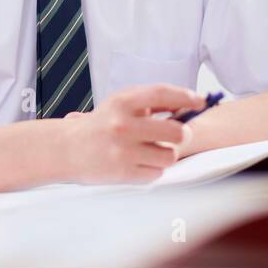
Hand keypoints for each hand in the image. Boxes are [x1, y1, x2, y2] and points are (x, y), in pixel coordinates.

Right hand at [60, 85, 202, 183]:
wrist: (67, 149)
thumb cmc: (100, 125)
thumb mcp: (120, 104)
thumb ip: (149, 102)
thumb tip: (186, 104)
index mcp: (123, 102)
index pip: (162, 94)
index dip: (185, 96)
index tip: (200, 101)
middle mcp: (123, 125)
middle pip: (176, 131)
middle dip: (185, 133)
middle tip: (183, 134)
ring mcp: (123, 150)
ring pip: (170, 155)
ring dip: (167, 153)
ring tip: (155, 150)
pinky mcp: (122, 173)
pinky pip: (156, 173)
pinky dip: (153, 168)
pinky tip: (141, 162)